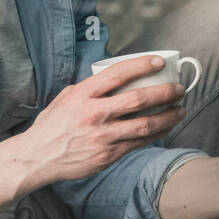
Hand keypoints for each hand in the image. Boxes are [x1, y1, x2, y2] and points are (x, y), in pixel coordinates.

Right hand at [22, 55, 185, 185]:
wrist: (38, 157)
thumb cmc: (51, 126)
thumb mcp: (65, 99)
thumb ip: (89, 89)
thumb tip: (114, 80)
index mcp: (83, 95)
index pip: (118, 74)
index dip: (142, 65)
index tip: (159, 61)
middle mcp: (94, 114)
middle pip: (138, 99)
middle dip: (165, 92)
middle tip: (179, 89)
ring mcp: (102, 136)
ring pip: (145, 124)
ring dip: (168, 116)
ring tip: (181, 109)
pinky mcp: (108, 155)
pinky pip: (139, 143)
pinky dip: (157, 134)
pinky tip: (166, 127)